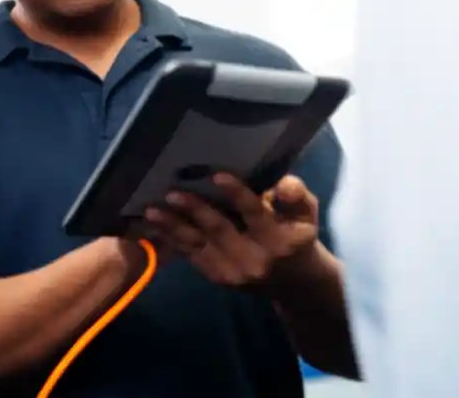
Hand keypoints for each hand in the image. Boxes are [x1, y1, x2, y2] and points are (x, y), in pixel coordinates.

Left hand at [141, 174, 321, 289]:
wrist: (294, 283)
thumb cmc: (297, 236)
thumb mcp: (306, 215)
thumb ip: (297, 196)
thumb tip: (284, 184)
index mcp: (279, 240)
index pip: (255, 213)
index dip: (236, 193)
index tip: (217, 174)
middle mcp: (253, 259)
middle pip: (219, 230)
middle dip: (194, 210)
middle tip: (172, 192)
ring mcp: (232, 271)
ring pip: (197, 244)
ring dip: (173, 226)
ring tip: (152, 209)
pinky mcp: (216, 277)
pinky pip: (190, 255)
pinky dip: (171, 238)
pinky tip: (154, 223)